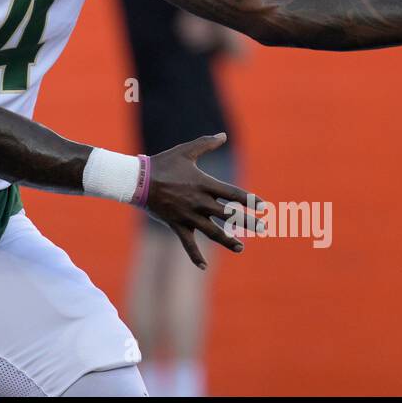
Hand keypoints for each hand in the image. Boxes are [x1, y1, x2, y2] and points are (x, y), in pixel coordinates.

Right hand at [144, 133, 263, 268]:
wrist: (138, 180)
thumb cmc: (162, 163)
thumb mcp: (185, 151)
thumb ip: (206, 143)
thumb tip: (223, 135)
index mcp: (204, 184)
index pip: (233, 194)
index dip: (250, 200)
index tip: (264, 207)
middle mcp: (199, 202)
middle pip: (229, 215)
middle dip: (248, 223)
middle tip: (264, 229)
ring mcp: (188, 215)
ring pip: (213, 232)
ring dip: (228, 241)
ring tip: (241, 248)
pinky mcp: (176, 225)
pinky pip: (188, 243)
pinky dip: (195, 255)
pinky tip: (203, 267)